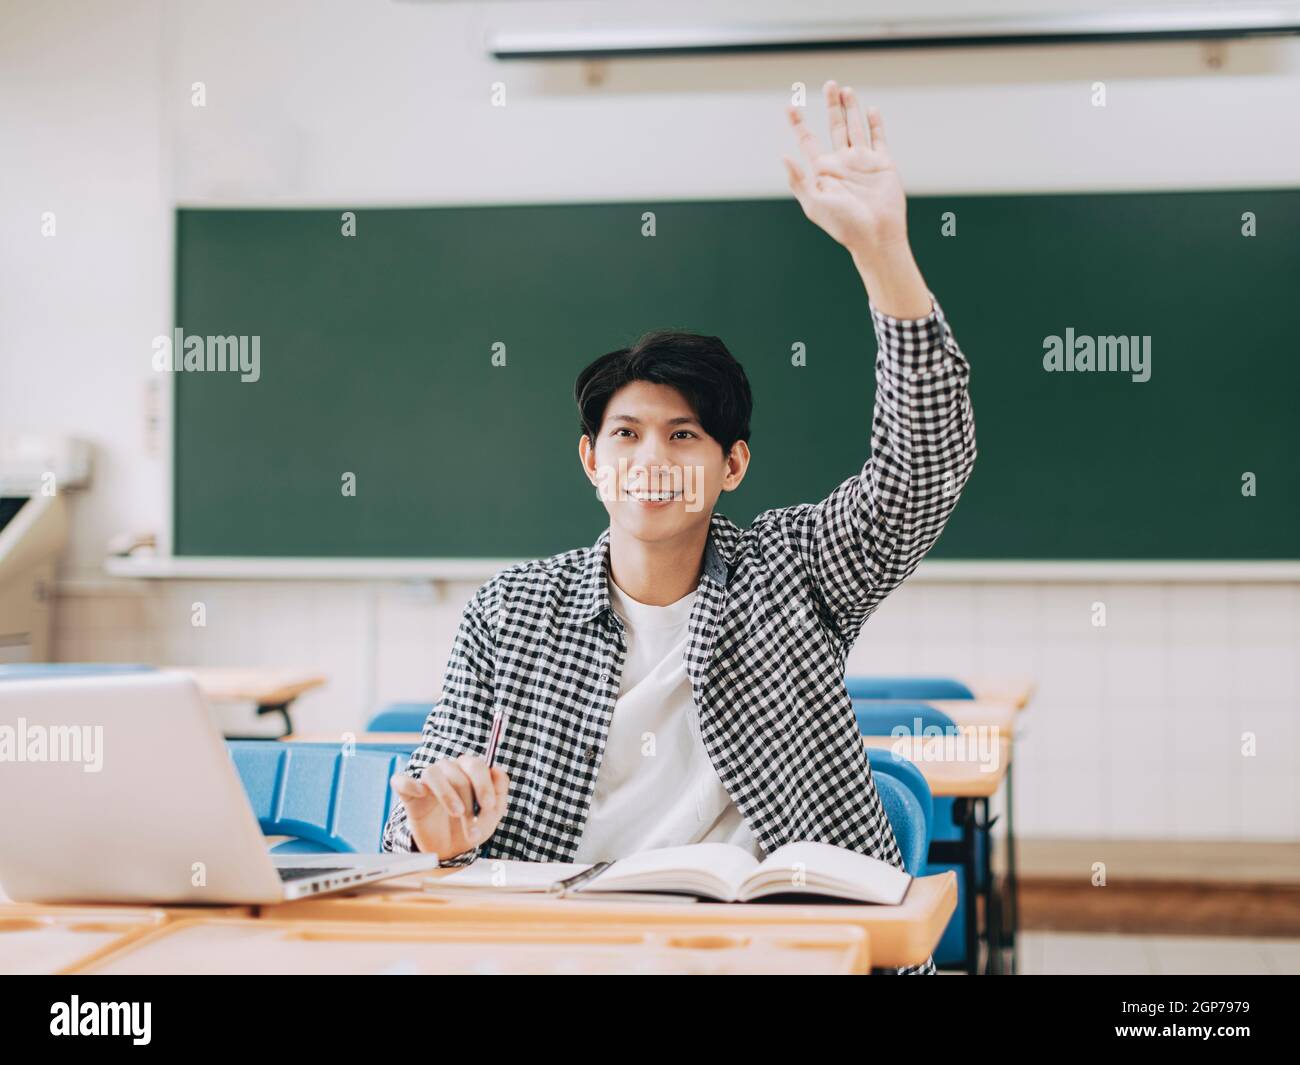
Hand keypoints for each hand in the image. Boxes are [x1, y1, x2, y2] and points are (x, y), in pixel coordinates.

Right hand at [390, 754, 508, 859]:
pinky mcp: (408, 794)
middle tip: (473, 821)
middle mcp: (447, 770)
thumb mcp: (491, 817)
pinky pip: (402, 781)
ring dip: (446, 794)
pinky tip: (421, 793)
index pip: (476, 765)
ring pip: (433, 773)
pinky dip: (410, 784)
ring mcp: (426, 781)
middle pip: (457, 771)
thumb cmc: (470, 826)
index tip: (488, 806)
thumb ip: (499, 794)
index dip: (484, 784)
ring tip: (456, 813)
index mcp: (468, 771)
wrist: (448, 850)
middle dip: (468, 797)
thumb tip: (498, 770)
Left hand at [783, 81, 907, 257]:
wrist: (876, 235)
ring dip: (851, 109)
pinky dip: (875, 124)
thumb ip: (799, 180)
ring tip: (846, 89)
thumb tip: (784, 156)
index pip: (808, 141)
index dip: (799, 124)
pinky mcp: (883, 164)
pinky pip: (878, 138)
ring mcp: (862, 162)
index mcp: (823, 171)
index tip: (790, 106)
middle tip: (830, 83)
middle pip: (834, 127)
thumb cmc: (843, 225)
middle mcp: (841, 163)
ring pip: (855, 128)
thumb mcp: (815, 204)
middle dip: (831, 106)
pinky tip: (871, 110)